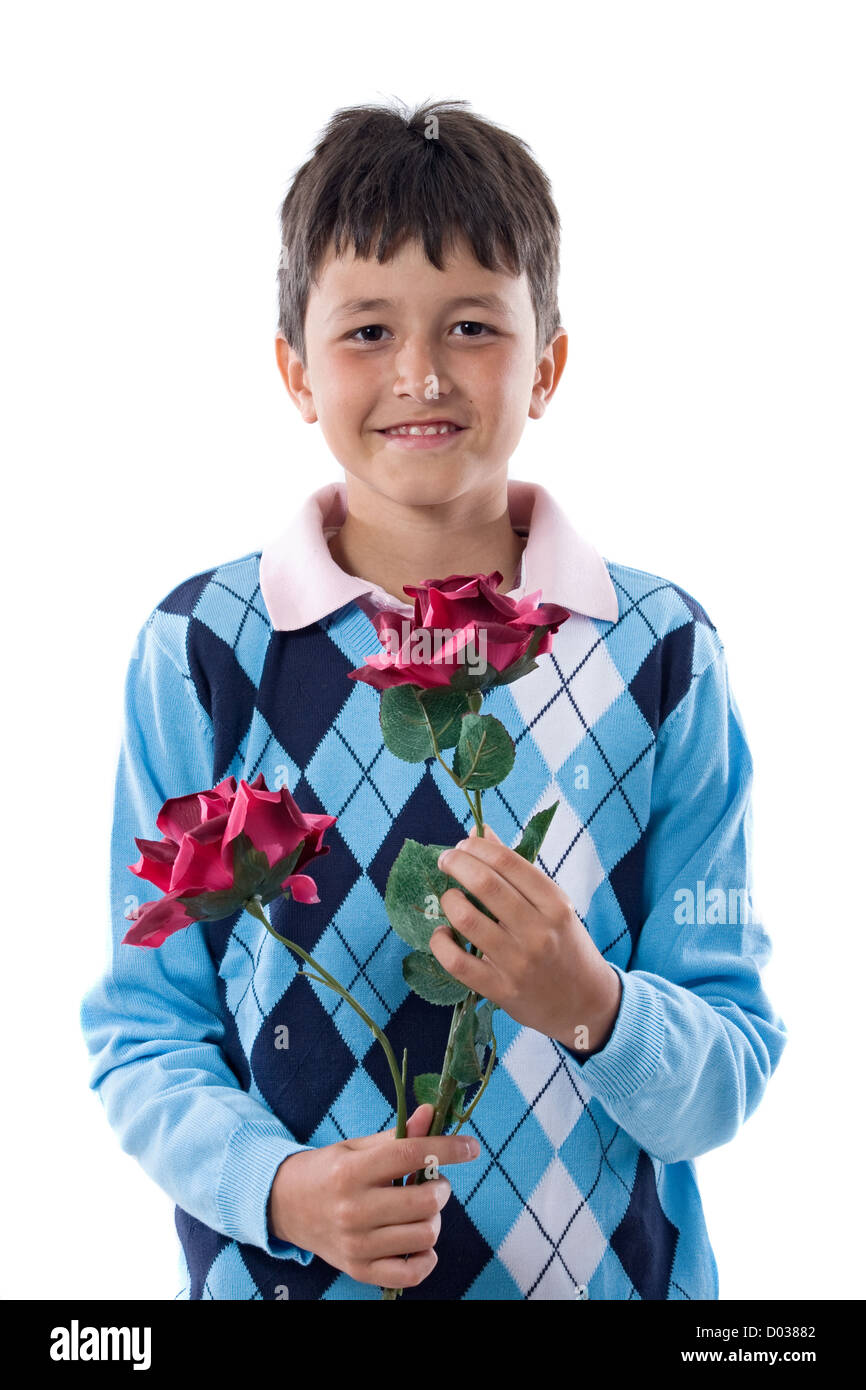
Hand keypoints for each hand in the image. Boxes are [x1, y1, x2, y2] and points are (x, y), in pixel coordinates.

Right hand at [266, 1103, 480, 1288]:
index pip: (410, 1155)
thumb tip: (431, 1113)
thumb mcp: (358, 1146)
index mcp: (352, 1171)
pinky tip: (420, 1241)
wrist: (285, 1205)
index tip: (470, 1147)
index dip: (448, 1149)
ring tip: (420, 1209)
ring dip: (433, 1219)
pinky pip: (410, 1274)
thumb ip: (398, 1135)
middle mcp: (353, 1210)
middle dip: (440, 1188)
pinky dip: (426, 1258)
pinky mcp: (360, 1270)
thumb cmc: (328, 1170)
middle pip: (424, 1201)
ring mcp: (356, 1245)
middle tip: (431, 1182)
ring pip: (424, 1235)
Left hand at [430, 823, 621, 1055]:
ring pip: (468, 920)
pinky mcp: (502, 990)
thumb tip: (480, 832)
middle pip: (485, 884)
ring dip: (449, 901)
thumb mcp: (553, 904)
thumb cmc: (565, 945)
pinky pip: (458, 963)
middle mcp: (538, 931)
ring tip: (449, 898)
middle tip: (446, 862)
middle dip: (456, 864)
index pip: (507, 862)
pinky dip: (440, 944)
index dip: (476, 847)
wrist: (586, 1004)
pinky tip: (441, 935)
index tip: (463, 846)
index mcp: (555, 903)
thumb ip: (516, 868)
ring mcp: (519, 962)